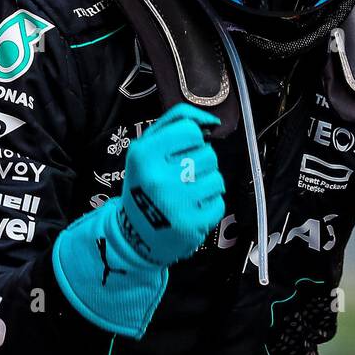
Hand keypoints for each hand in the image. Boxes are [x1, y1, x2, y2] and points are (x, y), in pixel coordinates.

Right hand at [52, 101, 224, 338]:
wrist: (135, 234)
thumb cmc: (145, 184)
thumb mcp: (146, 147)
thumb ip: (175, 122)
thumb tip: (211, 120)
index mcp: (144, 154)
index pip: (190, 129)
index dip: (191, 139)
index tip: (180, 152)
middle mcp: (158, 178)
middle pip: (208, 154)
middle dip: (200, 163)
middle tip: (182, 176)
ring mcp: (175, 203)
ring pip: (217, 178)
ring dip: (207, 184)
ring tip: (187, 193)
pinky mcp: (191, 224)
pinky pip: (218, 202)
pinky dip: (209, 205)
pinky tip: (191, 209)